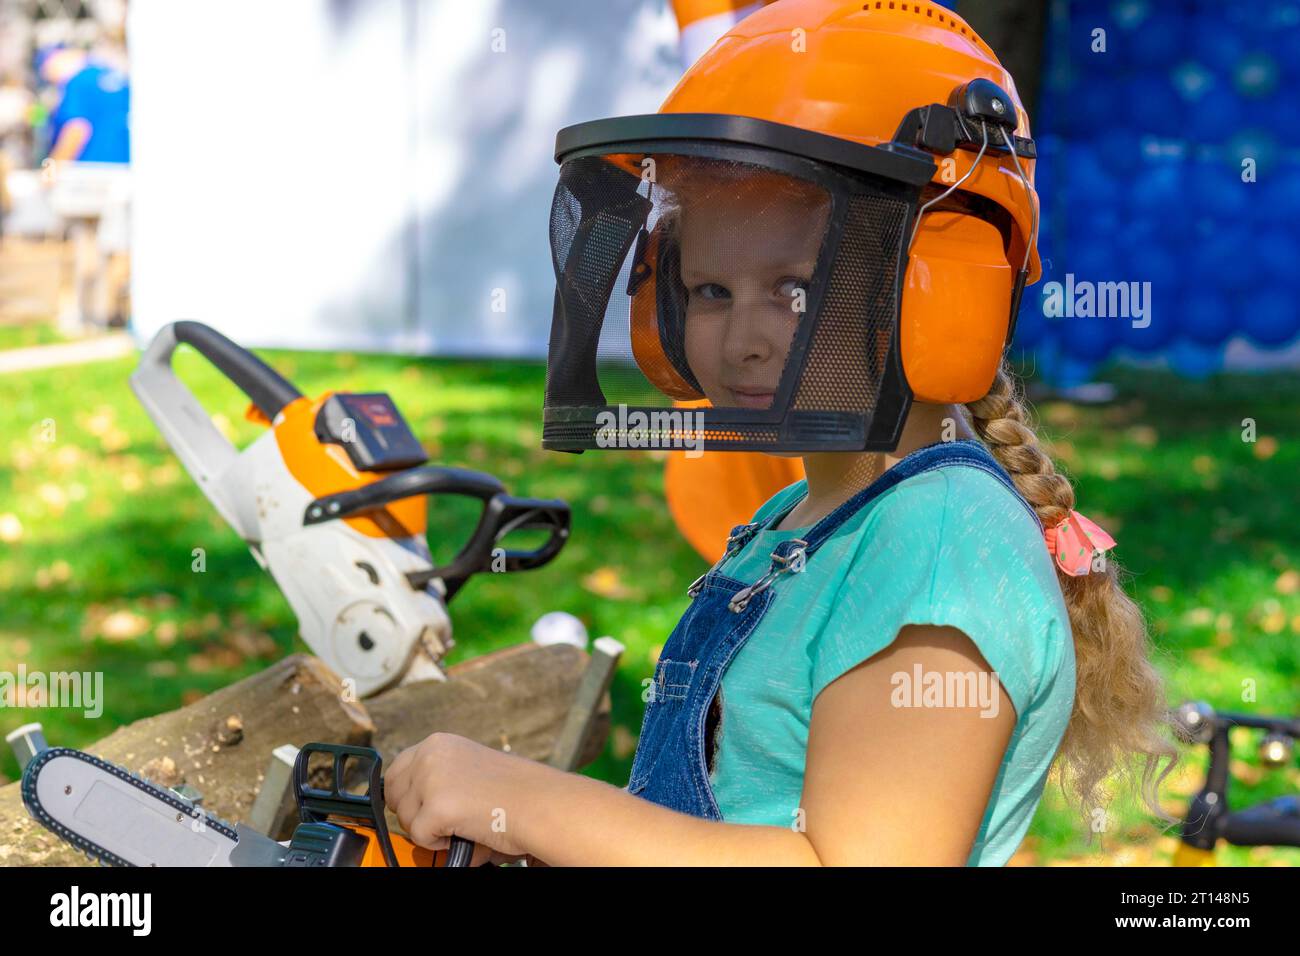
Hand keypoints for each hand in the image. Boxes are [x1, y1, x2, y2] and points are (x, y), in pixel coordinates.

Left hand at [384, 732, 533, 859]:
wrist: (538, 803)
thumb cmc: (512, 790)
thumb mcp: (468, 766)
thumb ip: (438, 773)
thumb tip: (402, 799)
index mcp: (438, 743)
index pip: (396, 769)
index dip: (404, 793)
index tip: (417, 805)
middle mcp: (430, 755)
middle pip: (393, 794)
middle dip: (411, 811)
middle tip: (439, 820)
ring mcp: (430, 780)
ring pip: (405, 818)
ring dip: (428, 828)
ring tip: (462, 822)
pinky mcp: (435, 808)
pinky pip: (419, 837)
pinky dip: (440, 843)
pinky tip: (465, 831)